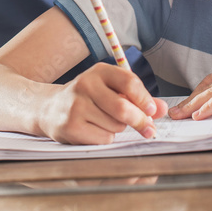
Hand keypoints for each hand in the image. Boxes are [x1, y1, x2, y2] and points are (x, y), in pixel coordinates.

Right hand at [39, 62, 168, 144]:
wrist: (49, 108)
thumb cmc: (88, 98)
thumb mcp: (110, 90)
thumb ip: (138, 98)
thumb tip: (162, 109)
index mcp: (99, 71)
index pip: (129, 82)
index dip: (145, 98)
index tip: (153, 111)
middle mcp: (85, 85)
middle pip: (123, 108)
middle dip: (140, 121)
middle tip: (149, 130)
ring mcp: (76, 106)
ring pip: (115, 126)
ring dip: (118, 129)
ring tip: (105, 121)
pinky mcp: (70, 127)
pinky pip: (103, 138)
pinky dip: (106, 138)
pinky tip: (94, 130)